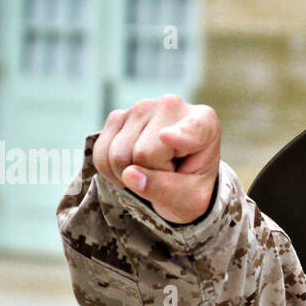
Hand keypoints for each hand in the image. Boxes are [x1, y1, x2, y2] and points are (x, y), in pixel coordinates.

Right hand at [92, 95, 220, 223]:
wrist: (178, 178)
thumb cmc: (192, 186)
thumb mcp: (189, 199)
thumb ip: (165, 190)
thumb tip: (129, 175)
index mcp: (205, 124)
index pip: (189, 131)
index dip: (179, 135)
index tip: (167, 137)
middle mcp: (172, 106)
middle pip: (143, 154)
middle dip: (149, 175)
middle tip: (166, 174)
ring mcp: (141, 107)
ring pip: (118, 155)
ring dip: (128, 174)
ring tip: (151, 169)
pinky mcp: (118, 115)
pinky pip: (100, 152)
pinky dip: (110, 170)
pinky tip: (131, 167)